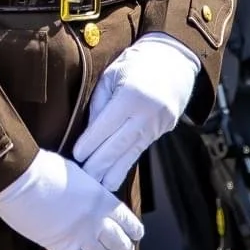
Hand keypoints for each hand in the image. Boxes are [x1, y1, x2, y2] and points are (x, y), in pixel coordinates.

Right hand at [0, 149, 144, 249]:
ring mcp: (82, 237)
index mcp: (102, 199)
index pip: (129, 222)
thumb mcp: (75, 173)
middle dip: (124, 249)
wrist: (20, 179)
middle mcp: (97, 221)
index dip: (134, 231)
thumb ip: (87, 189)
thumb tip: (88, 194)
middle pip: (122, 244)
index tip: (134, 234)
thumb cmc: (42, 169)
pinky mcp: (63, 249)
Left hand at [73, 32, 200, 188]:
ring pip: (132, 152)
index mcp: (132, 95)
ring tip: (98, 187)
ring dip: (114, 171)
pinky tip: (115, 177)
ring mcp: (158, 124)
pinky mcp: (162, 130)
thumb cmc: (135, 64)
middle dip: (100, 163)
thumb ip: (100, 102)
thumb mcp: (112, 75)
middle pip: (120, 143)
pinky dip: (126, 164)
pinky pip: (140, 150)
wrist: (173, 62)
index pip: (107, 124)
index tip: (76, 156)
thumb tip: (88, 132)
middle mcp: (147, 113)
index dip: (91, 142)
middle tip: (83, 180)